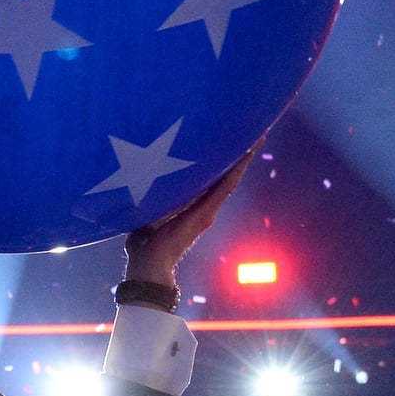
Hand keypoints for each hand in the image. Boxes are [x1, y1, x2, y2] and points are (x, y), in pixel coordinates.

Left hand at [123, 136, 263, 286]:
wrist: (148, 264)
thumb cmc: (143, 241)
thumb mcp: (147, 209)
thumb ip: (152, 195)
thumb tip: (137, 174)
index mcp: (190, 203)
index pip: (209, 175)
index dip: (220, 158)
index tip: (228, 137)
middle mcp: (203, 205)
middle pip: (225, 173)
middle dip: (238, 152)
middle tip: (253, 131)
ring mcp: (207, 210)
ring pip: (230, 177)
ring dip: (244, 157)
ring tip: (257, 136)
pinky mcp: (206, 213)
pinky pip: (225, 186)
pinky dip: (237, 169)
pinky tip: (247, 153)